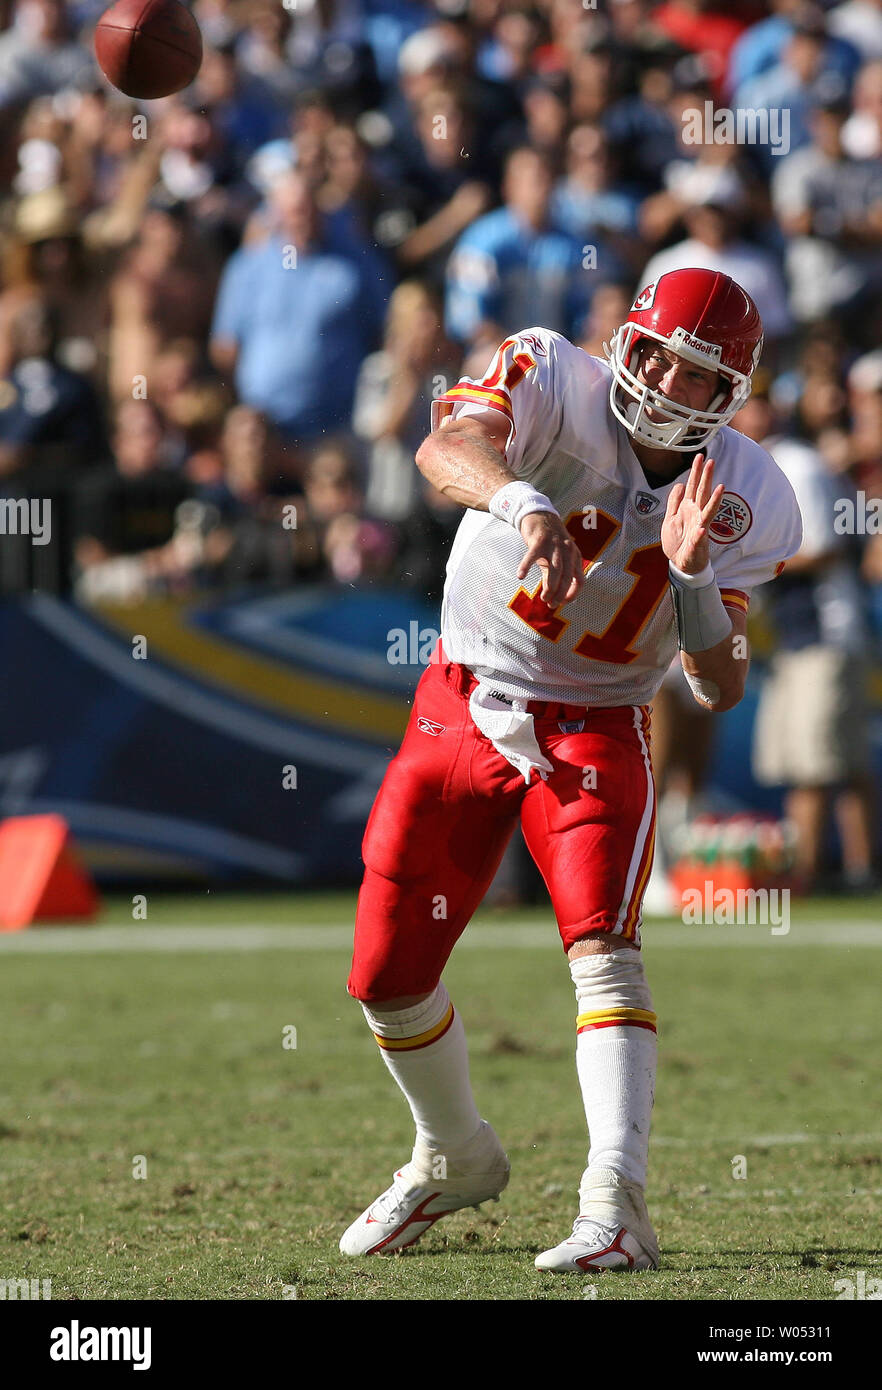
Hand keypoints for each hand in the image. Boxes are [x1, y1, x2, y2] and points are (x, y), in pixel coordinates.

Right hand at [518, 512, 583, 606]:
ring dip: (550, 587)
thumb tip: (553, 595)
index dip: (573, 594)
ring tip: (543, 598)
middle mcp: (567, 550)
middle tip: (551, 605)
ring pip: (555, 570)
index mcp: (575, 556)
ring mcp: (554, 545)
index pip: (580, 580)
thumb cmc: (548, 542)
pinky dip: (526, 567)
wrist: (539, 515)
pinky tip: (520, 576)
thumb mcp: (554, 559)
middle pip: (568, 577)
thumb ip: (553, 576)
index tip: (562, 603)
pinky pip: (532, 556)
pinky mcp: (538, 540)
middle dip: (561, 594)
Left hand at [661, 453, 723, 573]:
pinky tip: (702, 530)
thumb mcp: (670, 518)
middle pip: (702, 493)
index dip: (695, 472)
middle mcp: (696, 515)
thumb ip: (675, 502)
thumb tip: (680, 484)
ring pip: (708, 511)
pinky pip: (699, 539)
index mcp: (688, 508)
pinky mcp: (697, 544)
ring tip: (721, 487)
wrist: (681, 563)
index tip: (700, 456)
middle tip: (711, 461)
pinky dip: (700, 535)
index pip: (693, 487)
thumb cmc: (678, 541)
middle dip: (706, 478)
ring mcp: (699, 528)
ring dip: (714, 500)